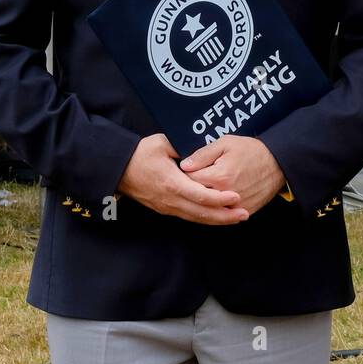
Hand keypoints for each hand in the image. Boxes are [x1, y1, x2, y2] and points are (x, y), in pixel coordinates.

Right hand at [118, 133, 247, 224]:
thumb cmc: (139, 154)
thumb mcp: (162, 143)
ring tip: (237, 217)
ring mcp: (167, 207)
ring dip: (217, 220)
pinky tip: (218, 217)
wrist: (117, 170)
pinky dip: (205, 218)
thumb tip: (202, 151)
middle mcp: (170, 200)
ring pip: (196, 218)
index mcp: (171, 183)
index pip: (200, 196)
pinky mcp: (165, 209)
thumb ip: (183, 148)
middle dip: (225, 216)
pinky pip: (189, 217)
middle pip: (201, 213)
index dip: (220, 198)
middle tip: (245, 214)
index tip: (236, 197)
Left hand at [182, 135, 284, 217]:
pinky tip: (218, 197)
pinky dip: (218, 208)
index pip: (188, 180)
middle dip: (192, 188)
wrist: (278, 163)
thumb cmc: (252, 151)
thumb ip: (203, 154)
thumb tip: (184, 165)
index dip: (185, 174)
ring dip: (204, 200)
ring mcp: (236, 206)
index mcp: (218, 176)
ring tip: (207, 187)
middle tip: (197, 178)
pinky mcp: (244, 211)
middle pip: (197, 196)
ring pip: (209, 208)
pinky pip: (224, 215)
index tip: (188, 169)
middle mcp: (225, 195)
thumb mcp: (226, 143)